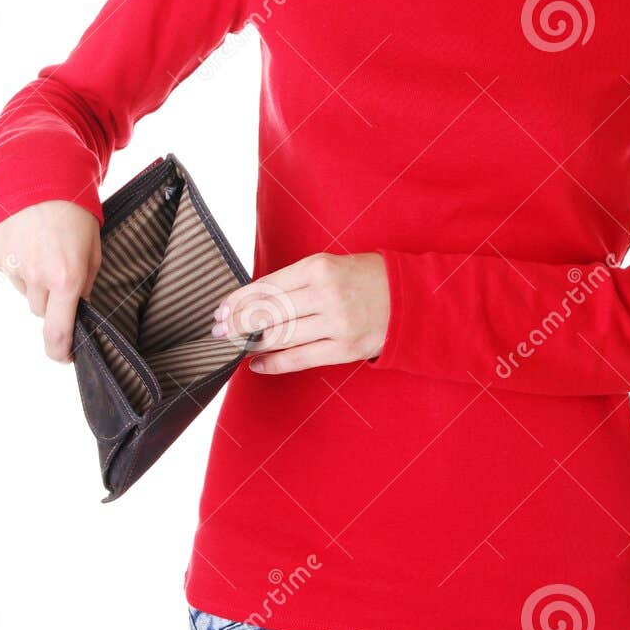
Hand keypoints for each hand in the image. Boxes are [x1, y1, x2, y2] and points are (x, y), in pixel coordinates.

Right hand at [0, 201, 101, 363]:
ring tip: (43, 246)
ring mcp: (10, 265)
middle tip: (59, 266)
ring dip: (32, 277)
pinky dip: (14, 261)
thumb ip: (84, 285)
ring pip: (23, 289)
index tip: (63, 356)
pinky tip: (25, 238)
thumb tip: (76, 313)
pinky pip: (5, 270)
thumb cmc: (76, 212)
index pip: (58, 330)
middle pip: (40, 308)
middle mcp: (36, 275)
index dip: (60, 350)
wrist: (42, 174)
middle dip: (50, 297)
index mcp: (66, 278)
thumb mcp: (93, 250)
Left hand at [210, 251, 389, 372]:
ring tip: (234, 344)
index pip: (268, 286)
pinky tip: (257, 363)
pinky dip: (274, 362)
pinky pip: (301, 358)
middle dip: (238, 322)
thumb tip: (257, 300)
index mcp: (320, 267)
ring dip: (252, 342)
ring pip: (281, 335)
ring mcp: (336, 323)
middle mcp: (326, 294)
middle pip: (269, 311)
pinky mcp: (345, 348)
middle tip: (218, 330)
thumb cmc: (368, 279)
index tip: (222, 308)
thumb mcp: (332, 265)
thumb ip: (298, 280)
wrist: (412, 299)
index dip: (240, 300)